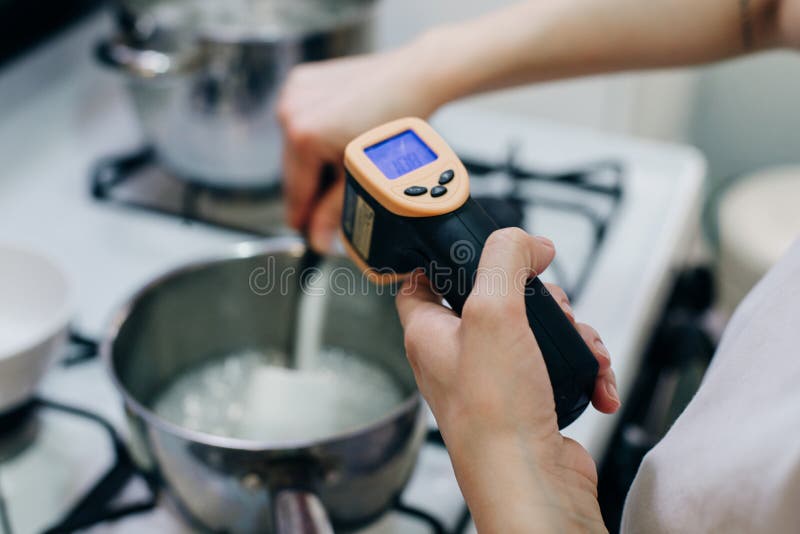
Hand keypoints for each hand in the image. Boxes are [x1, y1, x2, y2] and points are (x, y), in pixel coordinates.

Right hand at [276, 41, 442, 250]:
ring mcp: (294, 92)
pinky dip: (314, 133)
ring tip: (340, 165)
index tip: (306, 230)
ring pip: (295, 145)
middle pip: (292, 168)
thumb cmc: (396, 119)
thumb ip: (336, 211)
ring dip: (312, 160)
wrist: (413, 79)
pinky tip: (338, 137)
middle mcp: (291, 110)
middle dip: (311, 186)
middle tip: (330, 202)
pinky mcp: (302, 80)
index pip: (295, 190)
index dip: (302, 215)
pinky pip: (300, 119)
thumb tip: (319, 239)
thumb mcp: (362, 175)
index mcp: (303, 135)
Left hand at [396, 228, 617, 532]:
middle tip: (550, 307)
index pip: (421, 280)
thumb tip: (528, 243)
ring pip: (535, 330)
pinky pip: (558, 365)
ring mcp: (494, 380)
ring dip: (570, 333)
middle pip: (495, 299)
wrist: (532, 482)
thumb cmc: (496, 414)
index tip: (481, 248)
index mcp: (430, 333)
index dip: (447, 258)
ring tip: (582, 349)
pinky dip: (582, 366)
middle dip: (536, 298)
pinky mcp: (528, 400)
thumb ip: (505, 260)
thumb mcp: (493, 312)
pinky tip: (595, 380)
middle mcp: (457, 356)